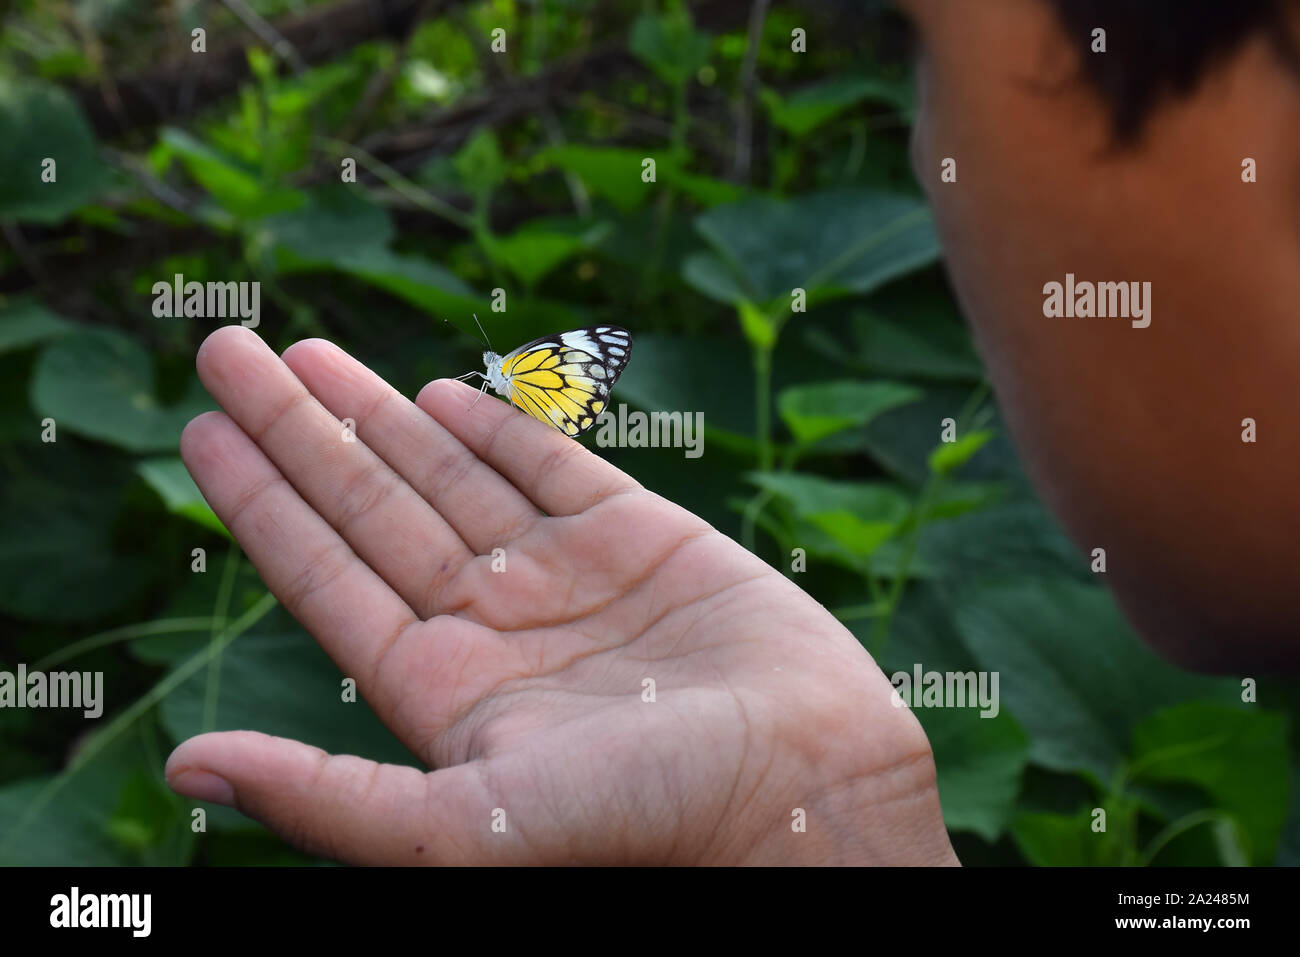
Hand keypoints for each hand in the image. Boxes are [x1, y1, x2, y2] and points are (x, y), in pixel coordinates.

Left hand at [167, 325, 956, 864]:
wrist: (803, 793)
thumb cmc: (641, 827)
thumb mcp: (462, 827)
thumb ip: (326, 795)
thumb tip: (188, 764)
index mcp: (441, 691)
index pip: (324, 575)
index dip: (260, 501)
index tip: (201, 431)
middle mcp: (492, 625)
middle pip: (369, 505)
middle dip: (298, 427)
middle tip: (228, 352)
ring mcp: (565, 577)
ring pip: (447, 472)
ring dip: (376, 412)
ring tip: (306, 354)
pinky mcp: (642, 538)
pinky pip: (550, 468)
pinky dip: (495, 427)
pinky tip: (439, 393)